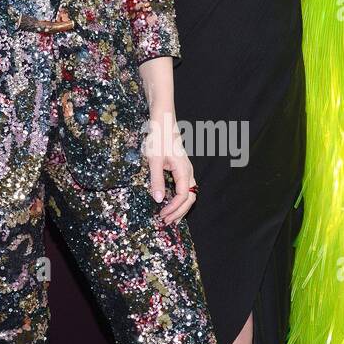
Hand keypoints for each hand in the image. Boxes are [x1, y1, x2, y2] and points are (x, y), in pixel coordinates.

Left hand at [143, 110, 197, 225]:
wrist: (163, 121)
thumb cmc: (159, 138)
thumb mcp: (154, 160)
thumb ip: (157, 180)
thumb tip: (159, 200)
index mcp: (184, 171)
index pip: (183, 196)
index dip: (173, 208)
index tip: (161, 215)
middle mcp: (188, 172)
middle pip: (190, 198)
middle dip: (179, 212)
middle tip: (165, 222)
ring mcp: (186, 170)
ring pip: (189, 193)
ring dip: (180, 207)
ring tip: (169, 218)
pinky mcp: (181, 169)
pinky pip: (184, 188)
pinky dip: (179, 199)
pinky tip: (169, 204)